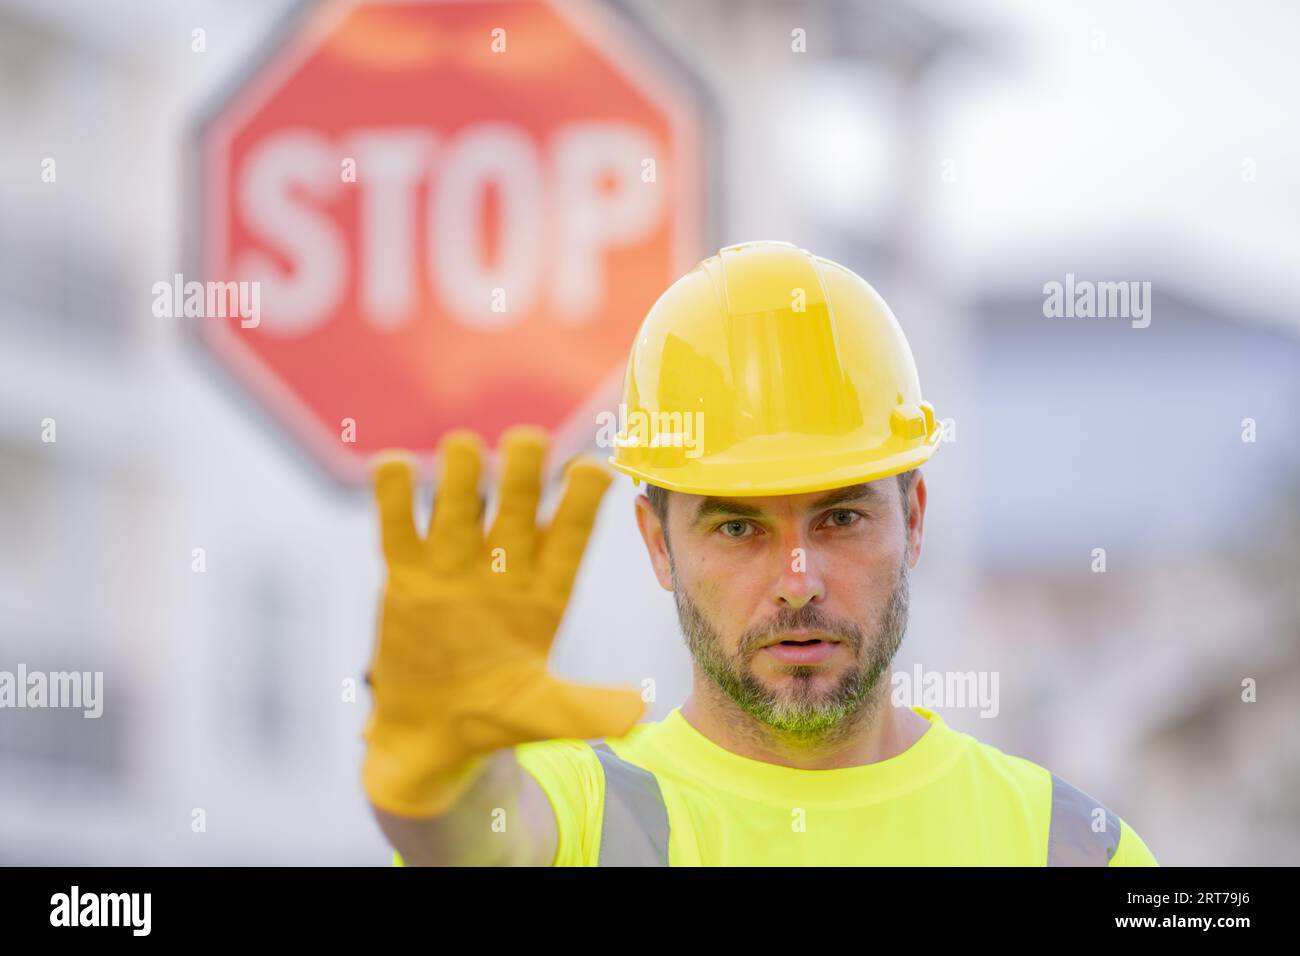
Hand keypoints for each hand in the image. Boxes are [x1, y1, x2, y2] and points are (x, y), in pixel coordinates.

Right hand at [361, 425, 644, 817]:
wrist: (433, 732)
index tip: (591, 470)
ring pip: (460, 496)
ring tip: (463, 451)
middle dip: (524, 467)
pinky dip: (393, 489)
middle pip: (519, 499)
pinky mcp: (404, 571)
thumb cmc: (498, 717)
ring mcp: (453, 562)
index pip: (572, 531)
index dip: (583, 498)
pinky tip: (395, 466)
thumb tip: (638, 708)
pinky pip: (397, 521)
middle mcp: (504, 563)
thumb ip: (588, 710)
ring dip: (462, 467)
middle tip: (527, 443)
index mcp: (547, 588)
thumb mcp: (545, 716)